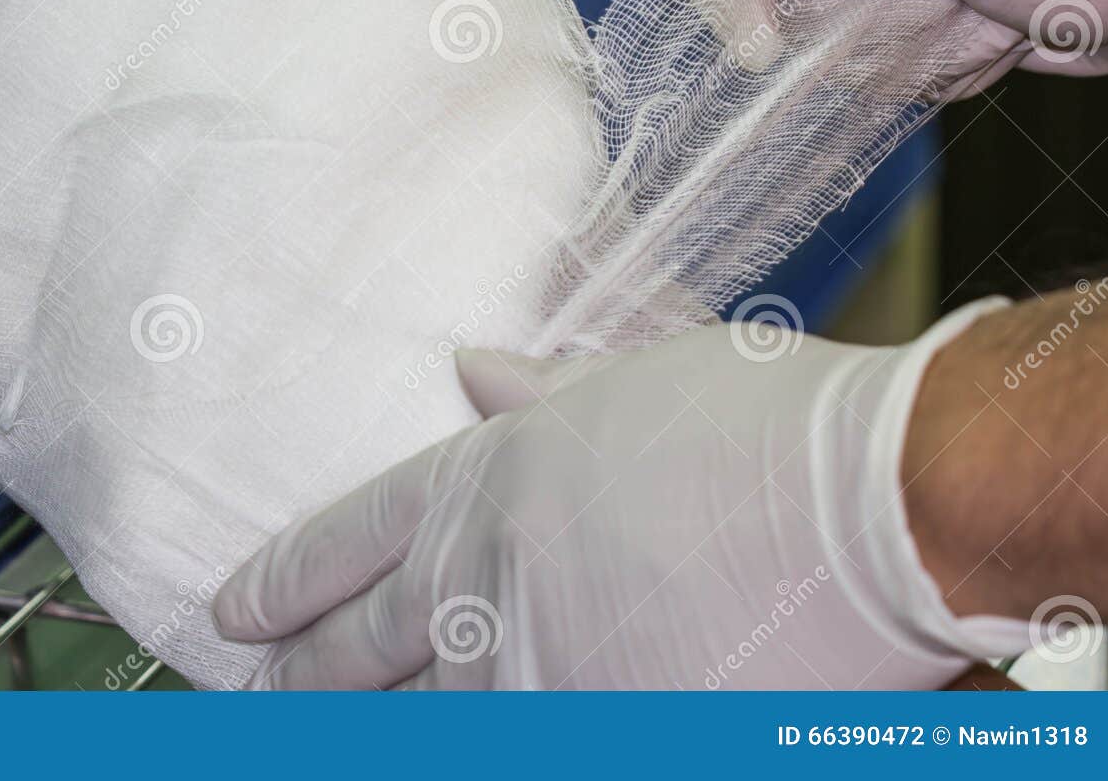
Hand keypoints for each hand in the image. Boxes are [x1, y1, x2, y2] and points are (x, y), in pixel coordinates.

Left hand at [214, 300, 1024, 688]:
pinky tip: (470, 740)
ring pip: (420, 722)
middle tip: (257, 694)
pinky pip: (508, 749)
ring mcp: (534, 675)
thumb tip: (470, 366)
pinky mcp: (603, 731)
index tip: (237, 612)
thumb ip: (539, 394)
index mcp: (482, 488)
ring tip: (325, 732)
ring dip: (369, 729)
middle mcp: (482, 587)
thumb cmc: (767, 425)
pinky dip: (472, 742)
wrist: (871, 505)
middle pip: (358, 653)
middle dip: (301, 680)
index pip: (346, 542)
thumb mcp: (634, 384)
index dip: (286, 581)